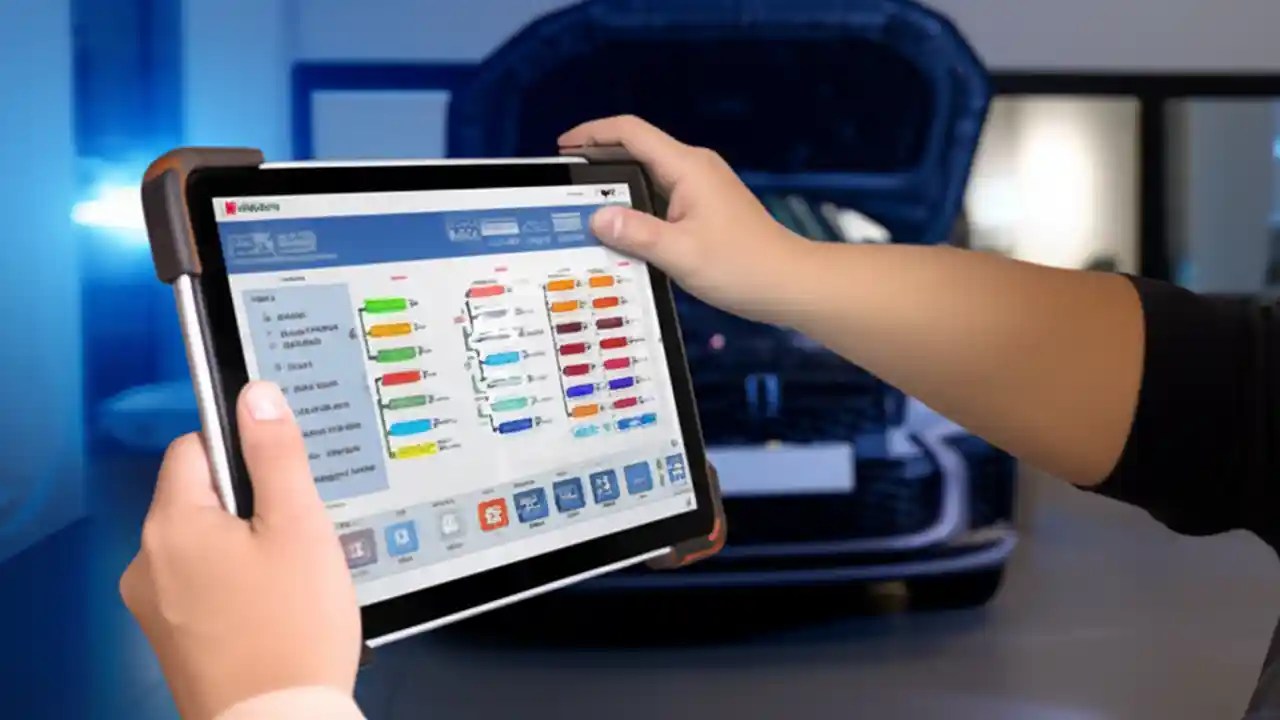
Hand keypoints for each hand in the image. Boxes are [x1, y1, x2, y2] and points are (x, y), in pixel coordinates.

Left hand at [120, 381, 359, 719]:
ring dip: (247, 547)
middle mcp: (148, 561)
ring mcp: (155, 605)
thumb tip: (256, 395)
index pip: (195, 447)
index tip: (282, 476)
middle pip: (201, 498)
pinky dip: (238, 586)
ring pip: (205, 544)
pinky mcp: (173, 638)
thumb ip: (276, 454)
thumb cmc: (291, 628)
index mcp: (172, 524)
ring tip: (294, 577)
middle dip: (252, 506)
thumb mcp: (299, 525)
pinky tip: (276, 608)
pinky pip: (204, 586)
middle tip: (301, 534)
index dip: (243, 450)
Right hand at [559, 115, 813, 324]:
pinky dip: (637, 207)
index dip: (592, 134)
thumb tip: (598, 217)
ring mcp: (702, 187)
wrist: (789, 282)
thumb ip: (636, 234)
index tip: (563, 147)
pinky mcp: (705, 207)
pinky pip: (661, 197)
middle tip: (567, 184)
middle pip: (636, 150)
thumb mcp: (681, 254)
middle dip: (599, 162)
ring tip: (586, 209)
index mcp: (688, 167)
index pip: (630, 132)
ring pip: (648, 176)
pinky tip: (623, 231)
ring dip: (618, 188)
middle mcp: (695, 168)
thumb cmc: (743, 267)